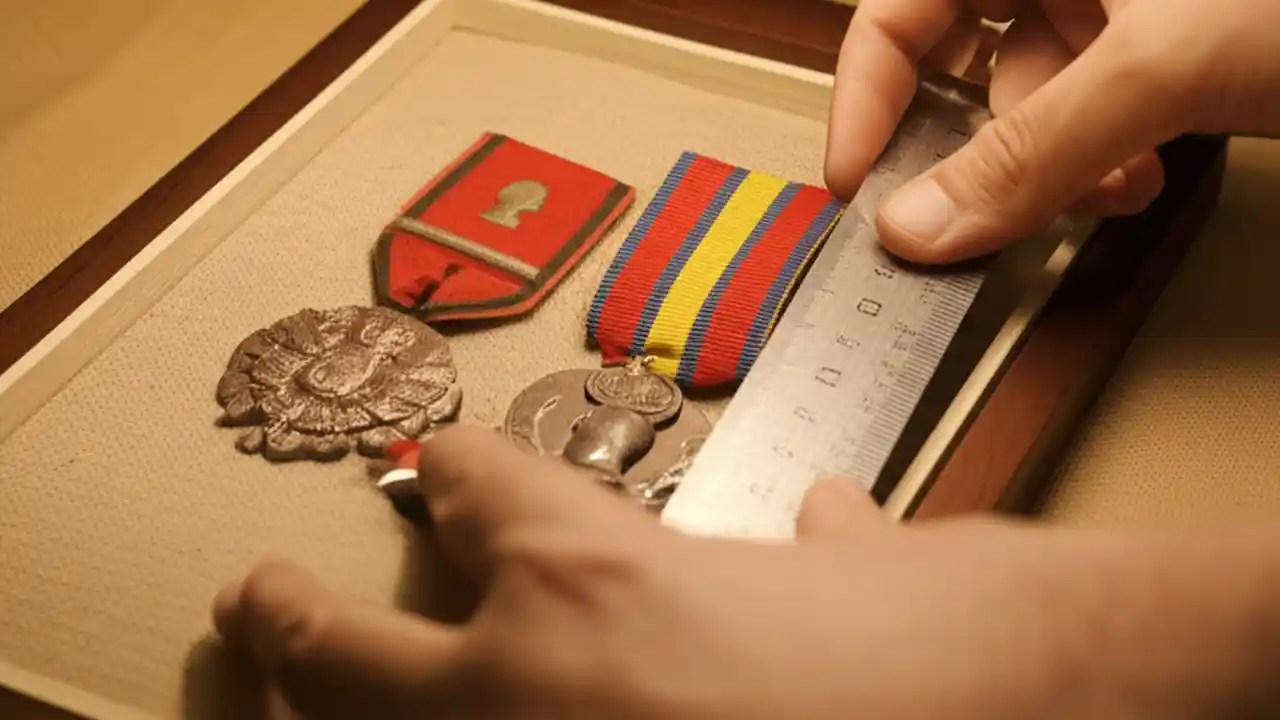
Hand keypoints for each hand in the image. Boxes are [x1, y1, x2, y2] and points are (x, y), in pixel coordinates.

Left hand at [214, 426, 1279, 718]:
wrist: (1031, 708)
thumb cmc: (959, 647)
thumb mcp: (873, 572)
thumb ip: (820, 557)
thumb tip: (831, 532)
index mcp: (595, 576)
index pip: (473, 487)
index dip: (447, 473)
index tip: (429, 470)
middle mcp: (530, 684)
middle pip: (341, 650)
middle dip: (290, 621)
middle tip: (259, 602)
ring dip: (321, 719)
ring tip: (285, 696)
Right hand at [826, 0, 1279, 263]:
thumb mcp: (1160, 68)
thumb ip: (1028, 153)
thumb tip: (918, 226)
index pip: (896, 11)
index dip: (865, 97)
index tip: (857, 189)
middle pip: (967, 63)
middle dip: (987, 147)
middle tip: (976, 216)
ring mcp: (1117, 7)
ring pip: (1036, 100)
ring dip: (1059, 166)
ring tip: (1110, 190)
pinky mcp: (1161, 47)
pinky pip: (1093, 112)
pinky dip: (1104, 158)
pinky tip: (1139, 176)